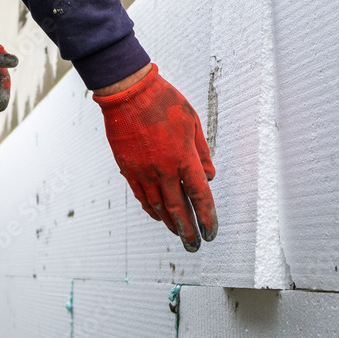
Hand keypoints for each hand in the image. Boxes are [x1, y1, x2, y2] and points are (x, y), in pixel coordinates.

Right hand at [94, 64, 216, 251]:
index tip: (211, 232)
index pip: (200, 195)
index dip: (207, 217)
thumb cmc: (164, 102)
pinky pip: (141, 196)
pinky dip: (151, 209)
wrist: (129, 93)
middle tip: (194, 245)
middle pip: (178, 208)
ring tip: (178, 234)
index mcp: (183, 157)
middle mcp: (163, 169)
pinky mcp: (127, 169)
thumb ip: (202, 152)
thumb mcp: (193, 122)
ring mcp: (143, 171)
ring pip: (158, 206)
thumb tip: (209, 176)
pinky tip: (158, 216)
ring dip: (169, 223)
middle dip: (188, 230)